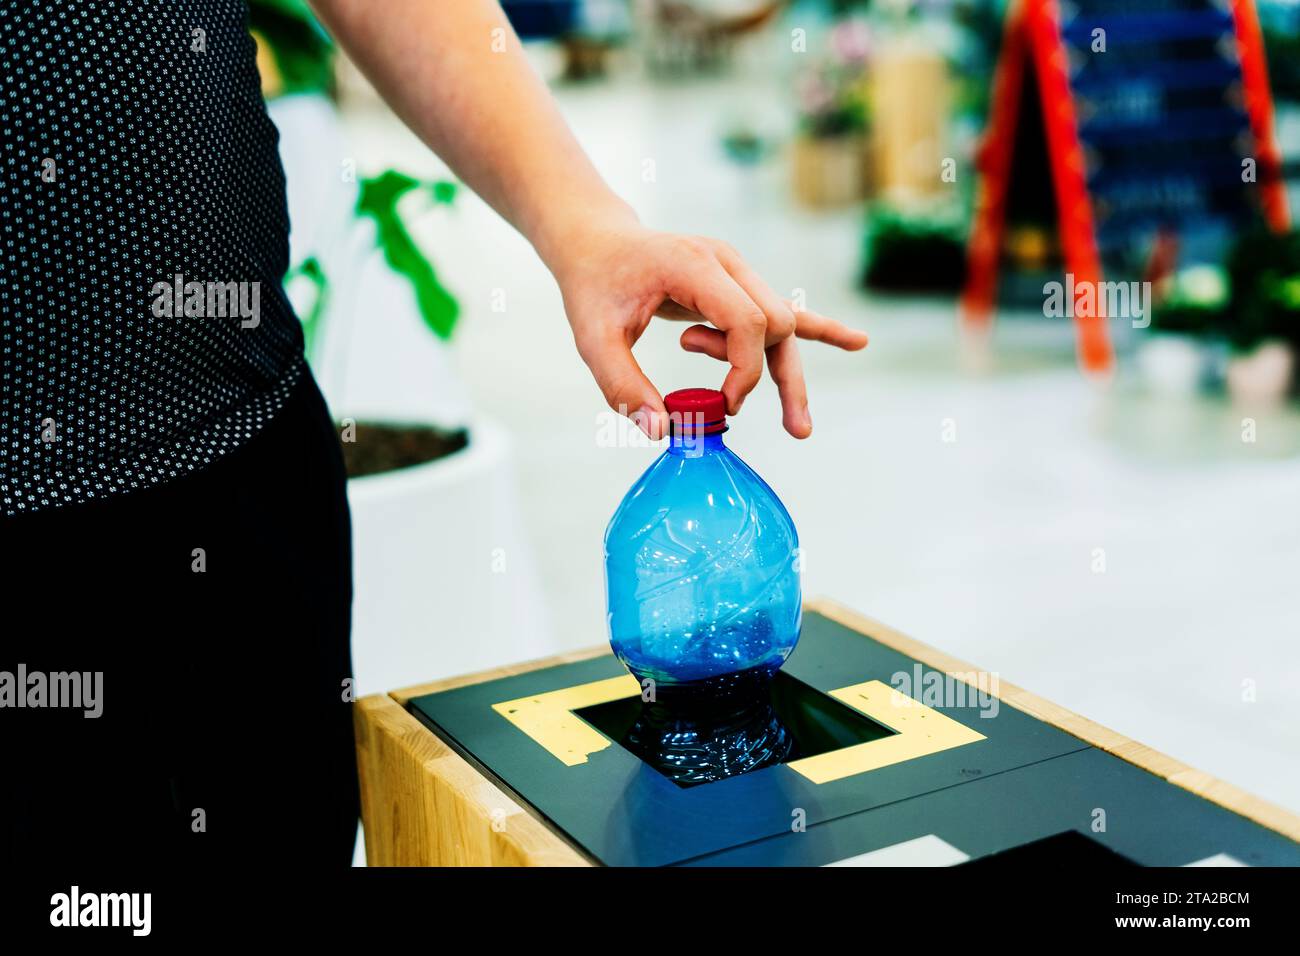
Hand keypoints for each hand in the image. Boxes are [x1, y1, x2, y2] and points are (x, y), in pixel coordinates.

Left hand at [549, 215, 868, 439]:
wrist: (596, 244)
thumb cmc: (593, 287)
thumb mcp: (593, 339)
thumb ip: (623, 385)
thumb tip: (663, 432)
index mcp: (694, 265)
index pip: (748, 320)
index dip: (743, 370)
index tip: (719, 404)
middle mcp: (726, 263)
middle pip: (776, 322)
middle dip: (760, 374)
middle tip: (720, 404)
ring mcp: (738, 271)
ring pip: (785, 324)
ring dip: (789, 375)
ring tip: (799, 429)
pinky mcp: (739, 286)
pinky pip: (788, 310)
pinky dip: (821, 330)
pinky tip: (858, 343)